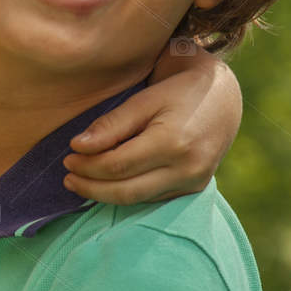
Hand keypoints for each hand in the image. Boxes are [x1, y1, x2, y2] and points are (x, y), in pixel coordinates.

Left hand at [61, 43, 241, 204]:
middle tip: (68, 176)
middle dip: (91, 186)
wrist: (222, 96)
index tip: (68, 157)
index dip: (87, 165)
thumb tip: (77, 146)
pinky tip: (107, 185)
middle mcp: (187, 168)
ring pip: (138, 200)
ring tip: (80, 183)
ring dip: (104, 195)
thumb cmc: (178, 91)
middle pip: (125, 190)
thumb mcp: (144, 99)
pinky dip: (126, 195)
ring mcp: (194, 181)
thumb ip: (112, 124)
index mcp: (173, 142)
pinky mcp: (194, 188)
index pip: (117, 165)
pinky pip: (152, 199)